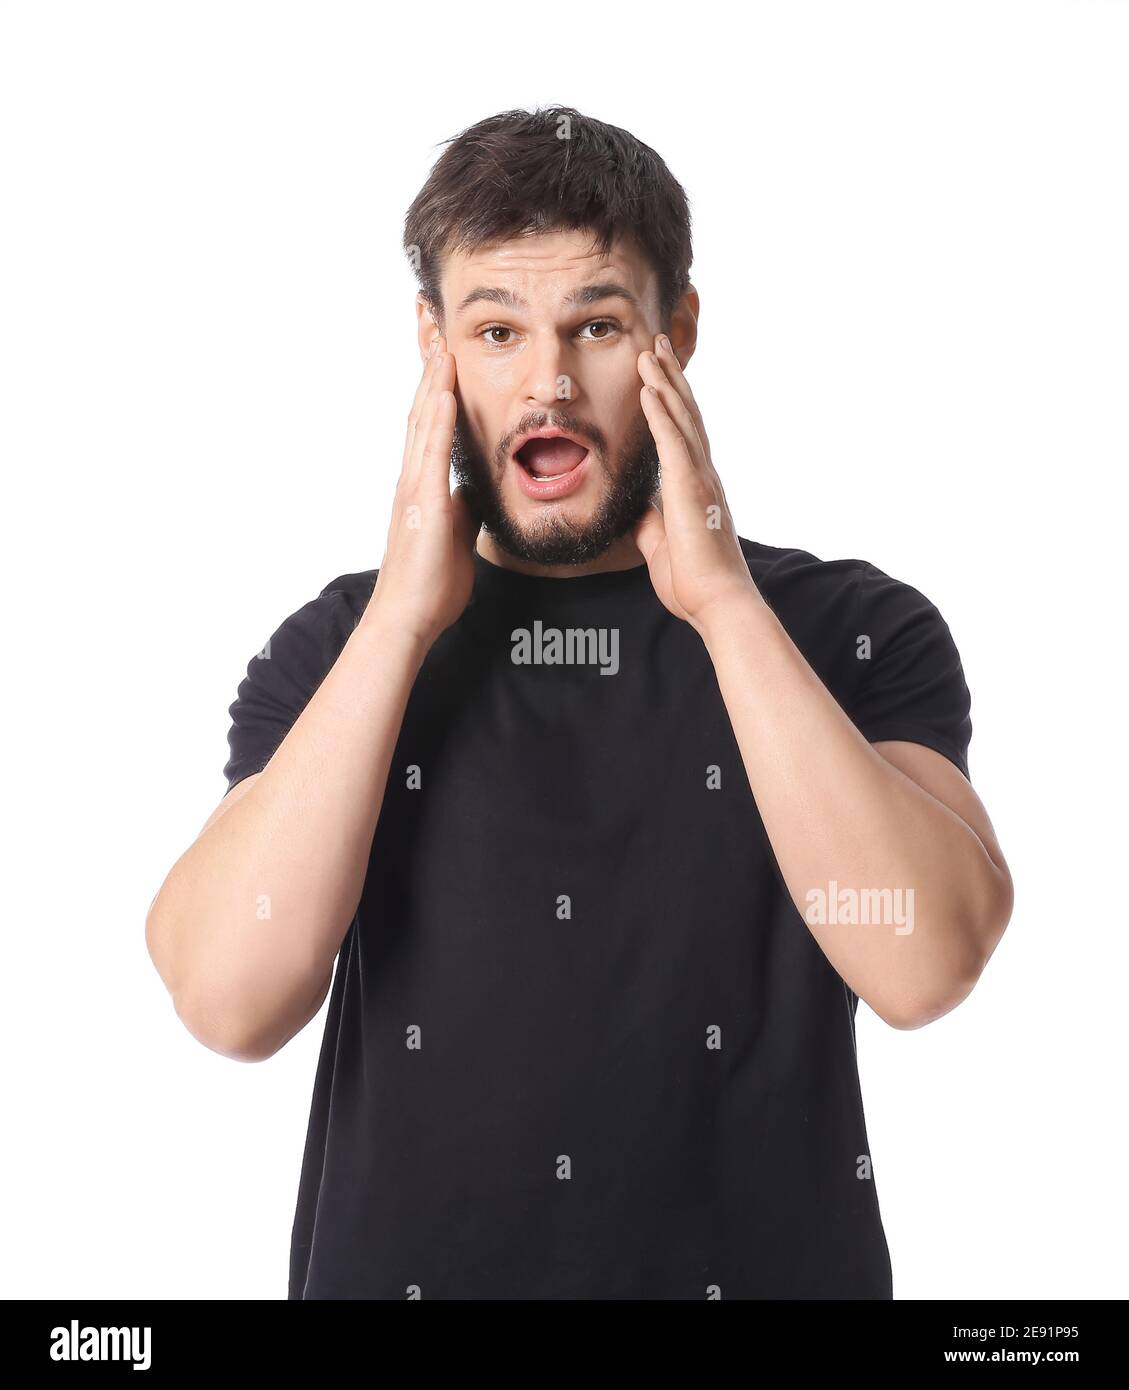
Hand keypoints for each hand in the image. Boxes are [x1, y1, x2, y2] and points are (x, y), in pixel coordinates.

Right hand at [364, 337, 478, 648]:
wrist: (408, 617)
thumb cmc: (431, 585)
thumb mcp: (457, 534)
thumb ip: (463, 507)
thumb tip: (475, 490)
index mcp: (423, 481)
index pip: (431, 418)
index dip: (435, 379)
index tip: (440, 342)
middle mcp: (414, 474)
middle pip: (422, 404)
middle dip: (427, 360)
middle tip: (428, 317)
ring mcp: (415, 485)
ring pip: (424, 417)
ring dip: (433, 374)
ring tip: (438, 334)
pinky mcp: (423, 501)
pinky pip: (432, 448)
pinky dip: (439, 414)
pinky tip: (447, 386)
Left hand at [634, 333, 762, 637]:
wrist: (716, 602)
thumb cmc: (694, 583)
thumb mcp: (661, 548)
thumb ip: (652, 526)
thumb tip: (642, 514)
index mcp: (696, 488)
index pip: (683, 435)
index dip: (672, 403)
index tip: (659, 376)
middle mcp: (703, 474)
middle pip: (686, 414)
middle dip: (670, 377)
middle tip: (657, 344)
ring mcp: (700, 477)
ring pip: (681, 417)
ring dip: (664, 381)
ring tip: (649, 349)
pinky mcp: (690, 486)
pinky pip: (673, 440)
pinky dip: (660, 411)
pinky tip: (649, 386)